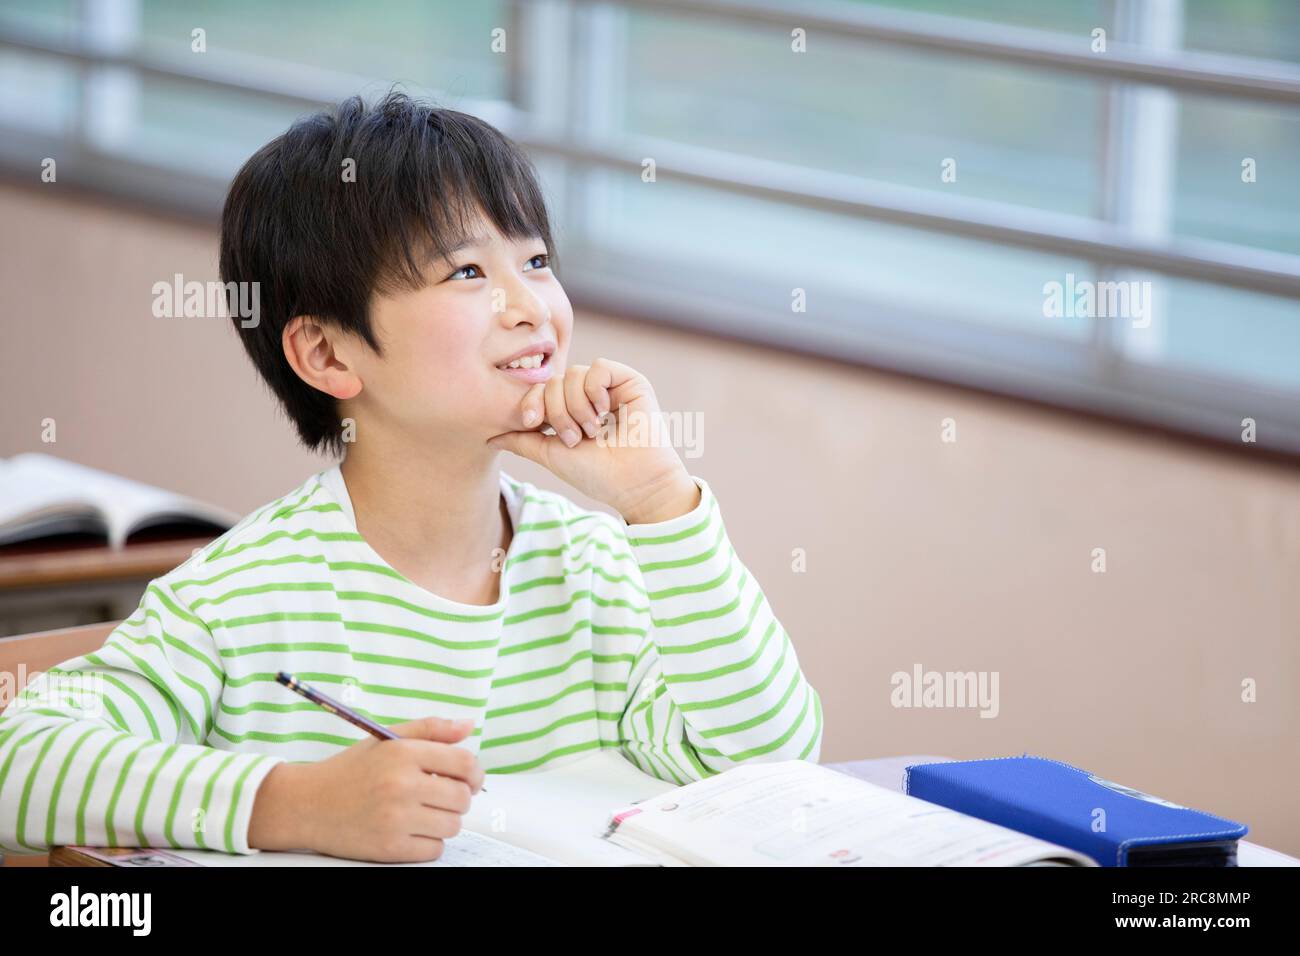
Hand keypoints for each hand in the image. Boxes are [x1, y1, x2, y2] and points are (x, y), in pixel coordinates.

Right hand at [249, 716, 484, 862]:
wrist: (306, 804)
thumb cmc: (351, 770)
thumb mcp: (387, 739)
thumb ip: (431, 729)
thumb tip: (469, 726)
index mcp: (403, 752)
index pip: (465, 764)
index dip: (475, 773)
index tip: (469, 779)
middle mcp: (401, 784)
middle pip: (462, 798)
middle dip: (458, 798)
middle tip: (440, 796)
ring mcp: (395, 818)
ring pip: (452, 825)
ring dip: (444, 821)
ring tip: (423, 812)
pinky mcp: (389, 848)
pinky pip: (434, 850)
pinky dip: (428, 843)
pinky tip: (411, 830)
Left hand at [486, 358, 700, 523]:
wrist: (633, 485)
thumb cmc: (596, 474)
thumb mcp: (550, 455)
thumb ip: (522, 441)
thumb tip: (490, 436)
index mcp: (570, 410)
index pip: (540, 390)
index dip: (531, 403)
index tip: (533, 425)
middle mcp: (588, 395)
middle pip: (553, 381)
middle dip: (557, 413)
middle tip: (574, 438)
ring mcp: (609, 387)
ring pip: (573, 375)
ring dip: (576, 408)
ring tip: (593, 431)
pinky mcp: (630, 381)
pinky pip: (599, 367)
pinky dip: (595, 391)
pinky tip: (603, 413)